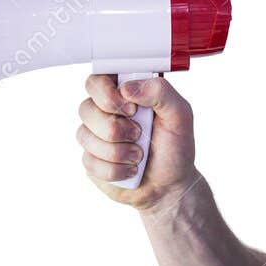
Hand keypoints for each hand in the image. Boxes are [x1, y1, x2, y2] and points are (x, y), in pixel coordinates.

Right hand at [77, 73, 195, 208]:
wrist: (170, 185)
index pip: (97, 79)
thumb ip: (161, 92)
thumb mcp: (180, 115)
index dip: (107, 93)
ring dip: (118, 151)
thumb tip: (128, 88)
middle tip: (139, 133)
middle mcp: (105, 112)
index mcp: (125, 93)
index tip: (131, 108)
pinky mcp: (91, 160)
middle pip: (85, 108)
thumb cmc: (175, 148)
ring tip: (139, 155)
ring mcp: (95, 136)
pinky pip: (89, 161)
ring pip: (85, 136)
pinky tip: (130, 169)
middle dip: (115, 127)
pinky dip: (115, 170)